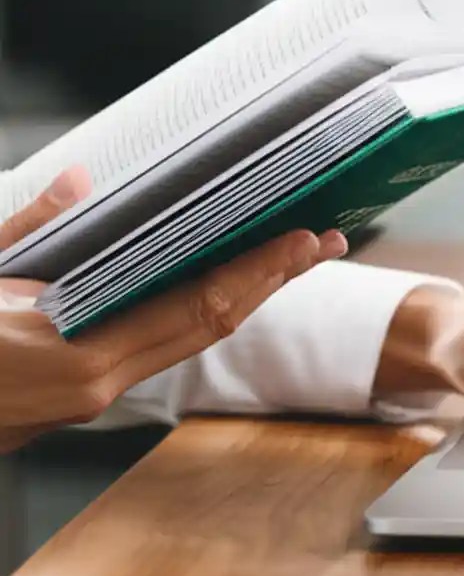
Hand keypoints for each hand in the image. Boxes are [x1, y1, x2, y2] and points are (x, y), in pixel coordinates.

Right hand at [0, 166, 348, 452]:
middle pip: (210, 326)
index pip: (195, 308)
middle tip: (321, 243)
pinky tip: (217, 285)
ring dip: (241, 296)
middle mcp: (98, 385)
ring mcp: (91, 397)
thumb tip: (82, 178)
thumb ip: (26, 226)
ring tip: (286, 259)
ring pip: (188, 341)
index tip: (299, 241)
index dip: (256, 274)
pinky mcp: (80, 397)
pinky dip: (195, 312)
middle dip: (271, 281)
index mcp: (77, 356)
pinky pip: (156, 349)